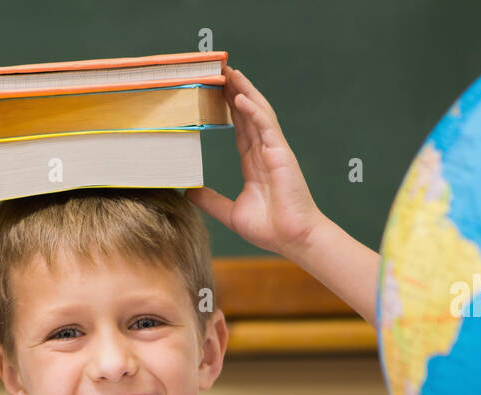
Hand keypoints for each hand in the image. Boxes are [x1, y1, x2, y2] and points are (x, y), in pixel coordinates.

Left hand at [186, 64, 325, 259]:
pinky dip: (253, 111)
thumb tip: (188, 193)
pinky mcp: (281, 154)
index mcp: (253, 163)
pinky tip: (240, 98)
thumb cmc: (270, 228)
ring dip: (244, 91)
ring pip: (258, 113)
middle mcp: (264, 152)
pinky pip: (266, 127)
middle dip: (234, 91)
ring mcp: (274, 150)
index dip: (227, 108)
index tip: (215, 90)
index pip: (239, 128)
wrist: (292, 239)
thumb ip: (210, 201)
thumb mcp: (230, 213)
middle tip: (220, 70)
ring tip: (231, 73)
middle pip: (247, 114)